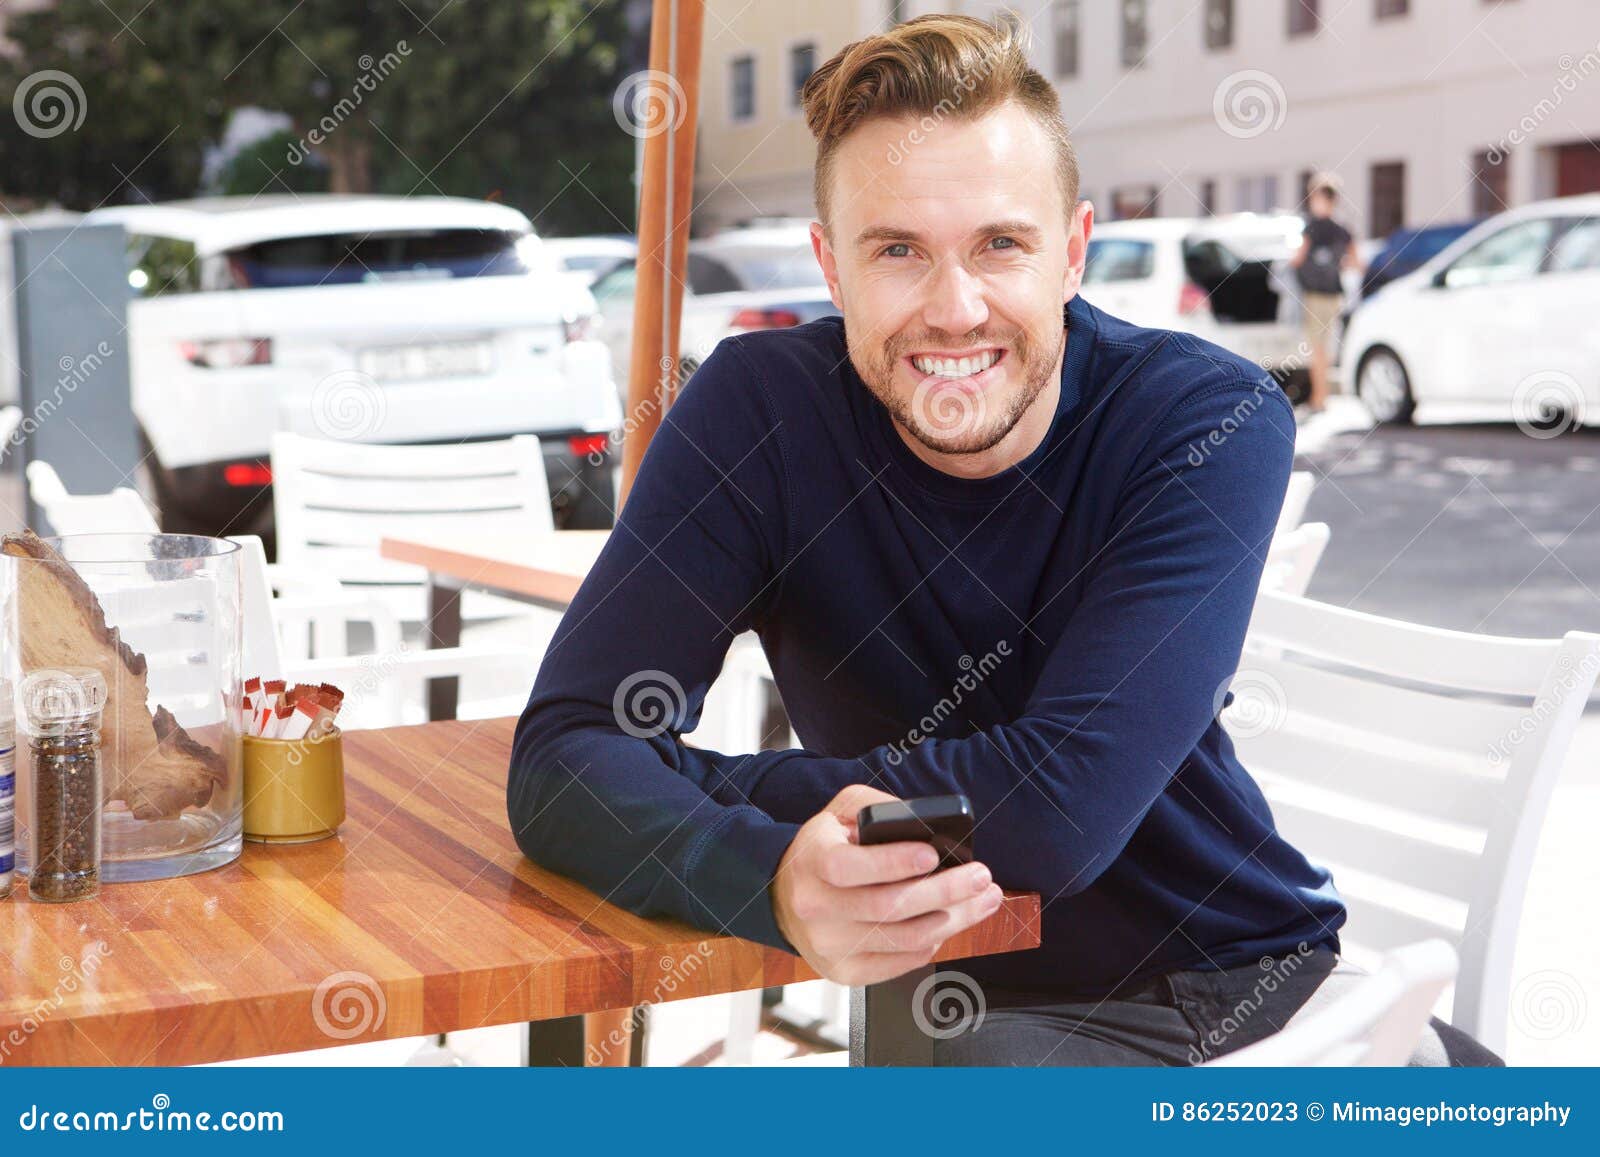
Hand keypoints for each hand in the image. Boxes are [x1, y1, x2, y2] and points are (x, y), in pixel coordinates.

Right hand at [770, 784, 1002, 985]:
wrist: (786, 897)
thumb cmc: (822, 850)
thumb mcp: (839, 812)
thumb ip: (877, 806)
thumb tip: (922, 820)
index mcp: (812, 862)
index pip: (849, 867)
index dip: (893, 862)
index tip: (932, 854)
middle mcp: (816, 908)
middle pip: (889, 907)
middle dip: (945, 891)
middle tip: (980, 876)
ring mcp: (830, 945)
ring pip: (905, 938)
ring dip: (954, 919)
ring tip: (981, 899)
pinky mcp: (846, 971)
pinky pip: (902, 962)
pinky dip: (933, 942)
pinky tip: (949, 921)